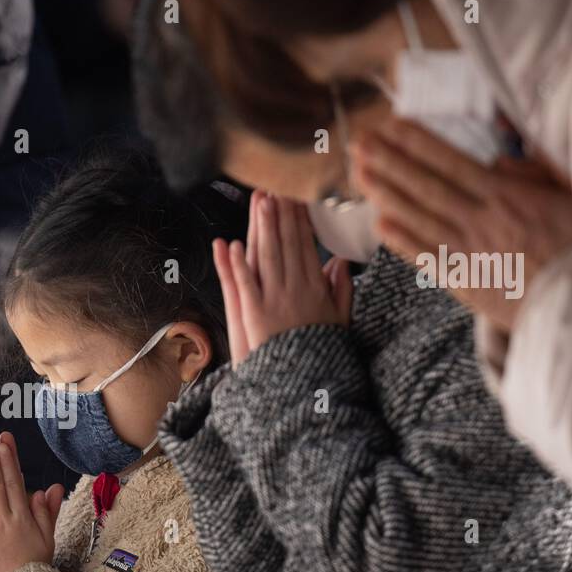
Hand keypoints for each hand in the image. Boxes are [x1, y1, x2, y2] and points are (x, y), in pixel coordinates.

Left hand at [213, 190, 351, 366]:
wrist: (301, 385)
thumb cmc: (318, 354)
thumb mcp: (338, 322)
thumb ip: (340, 291)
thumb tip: (339, 262)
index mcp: (315, 289)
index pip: (305, 246)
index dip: (298, 219)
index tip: (294, 196)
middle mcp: (295, 291)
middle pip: (286, 245)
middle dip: (281, 213)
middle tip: (276, 185)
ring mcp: (273, 302)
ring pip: (266, 258)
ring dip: (262, 228)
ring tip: (260, 201)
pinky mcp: (253, 316)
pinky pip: (244, 286)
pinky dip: (236, 265)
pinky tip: (230, 244)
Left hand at [352, 118, 571, 333]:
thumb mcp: (568, 197)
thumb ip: (532, 174)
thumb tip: (497, 160)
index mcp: (505, 196)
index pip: (451, 163)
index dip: (418, 143)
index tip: (391, 126)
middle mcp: (480, 220)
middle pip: (425, 186)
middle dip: (389, 162)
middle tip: (359, 142)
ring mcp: (468, 252)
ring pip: (418, 218)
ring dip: (385, 194)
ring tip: (358, 173)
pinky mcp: (464, 281)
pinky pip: (426, 257)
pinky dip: (400, 241)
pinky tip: (377, 224)